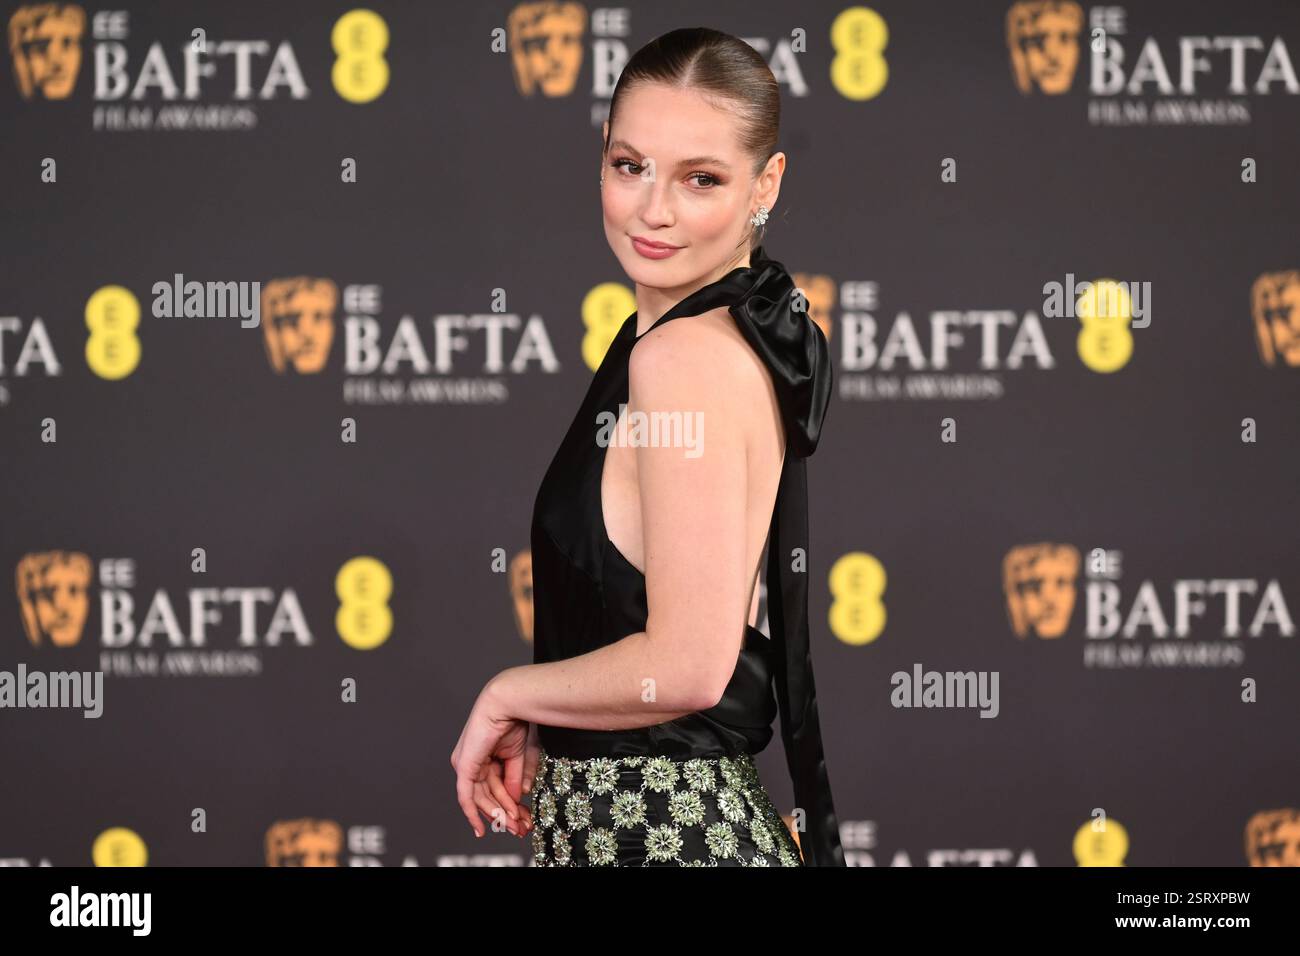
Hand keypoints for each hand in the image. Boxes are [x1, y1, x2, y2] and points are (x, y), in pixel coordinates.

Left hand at [451, 674, 534, 837]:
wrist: (510, 704)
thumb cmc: (514, 720)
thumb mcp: (517, 756)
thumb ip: (515, 778)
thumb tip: (517, 798)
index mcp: (484, 757)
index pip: (496, 788)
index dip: (510, 805)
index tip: (524, 820)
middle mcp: (471, 762)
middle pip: (488, 796)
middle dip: (505, 814)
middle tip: (520, 829)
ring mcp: (465, 765)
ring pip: (481, 799)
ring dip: (499, 813)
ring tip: (514, 825)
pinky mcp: (464, 767)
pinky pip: (466, 796)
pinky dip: (474, 813)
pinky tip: (481, 827)